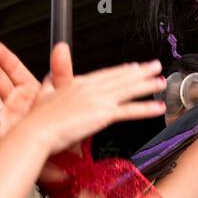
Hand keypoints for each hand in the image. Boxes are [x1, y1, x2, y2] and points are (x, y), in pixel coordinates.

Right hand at [0, 38, 58, 141]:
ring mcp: (7, 117)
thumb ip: (61, 71)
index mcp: (29, 90)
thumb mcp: (65, 96)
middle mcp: (15, 101)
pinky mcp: (2, 135)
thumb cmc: (63, 127)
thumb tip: (61, 48)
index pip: (12, 68)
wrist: (64, 157)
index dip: (1, 55)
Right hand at [7, 53, 165, 162]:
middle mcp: (90, 88)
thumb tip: (48, 79)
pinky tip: (157, 108)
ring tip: (161, 83)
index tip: (133, 67)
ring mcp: (98, 100)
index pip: (105, 74)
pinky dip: (145, 109)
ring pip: (128, 90)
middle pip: (120, 78)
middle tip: (155, 67)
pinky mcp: (102, 115)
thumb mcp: (42, 97)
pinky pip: (129, 111)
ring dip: (147, 86)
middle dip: (140, 72)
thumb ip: (49, 86)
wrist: (36, 130)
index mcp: (77, 83)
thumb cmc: (36, 119)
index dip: (121, 71)